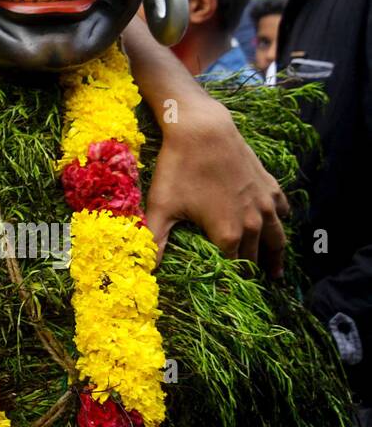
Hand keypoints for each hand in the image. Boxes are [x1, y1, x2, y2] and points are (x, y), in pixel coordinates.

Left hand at [146, 96, 289, 276]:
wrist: (203, 129)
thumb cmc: (179, 168)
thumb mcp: (161, 206)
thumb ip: (155, 240)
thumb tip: (144, 270)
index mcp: (228, 235)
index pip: (234, 269)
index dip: (231, 283)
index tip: (228, 296)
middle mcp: (253, 223)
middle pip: (256, 256)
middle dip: (253, 273)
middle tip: (251, 290)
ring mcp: (265, 204)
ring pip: (276, 238)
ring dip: (275, 256)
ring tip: (275, 273)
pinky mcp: (269, 185)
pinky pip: (282, 210)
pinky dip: (281, 221)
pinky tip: (278, 224)